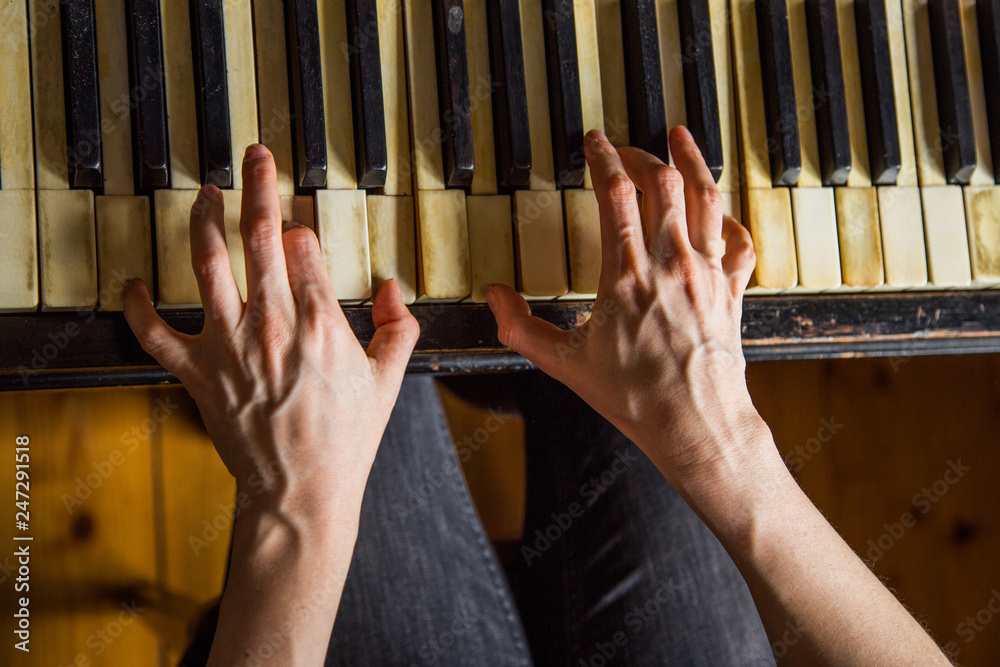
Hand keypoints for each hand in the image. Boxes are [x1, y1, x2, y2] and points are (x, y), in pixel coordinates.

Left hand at [123, 145, 418, 521]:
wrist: (301, 490)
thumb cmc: (346, 439)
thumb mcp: (389, 381)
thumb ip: (400, 327)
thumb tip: (392, 288)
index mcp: (321, 322)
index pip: (302, 248)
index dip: (299, 229)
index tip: (297, 229)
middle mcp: (272, 324)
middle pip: (258, 236)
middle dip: (258, 186)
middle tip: (256, 156)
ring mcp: (229, 346)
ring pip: (207, 265)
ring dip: (204, 220)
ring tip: (206, 194)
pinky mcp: (197, 373)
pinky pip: (155, 332)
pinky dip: (138, 305)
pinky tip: (135, 282)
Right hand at [487, 128, 767, 501]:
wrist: (698, 426)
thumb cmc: (635, 398)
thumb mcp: (565, 365)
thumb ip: (521, 327)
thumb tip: (493, 295)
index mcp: (625, 275)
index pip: (615, 193)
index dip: (603, 158)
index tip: (594, 142)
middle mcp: (670, 263)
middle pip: (662, 182)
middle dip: (641, 155)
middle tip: (625, 149)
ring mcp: (707, 272)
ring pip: (706, 195)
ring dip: (692, 160)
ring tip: (681, 136)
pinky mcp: (733, 289)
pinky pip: (738, 238)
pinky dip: (727, 215)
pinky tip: (717, 207)